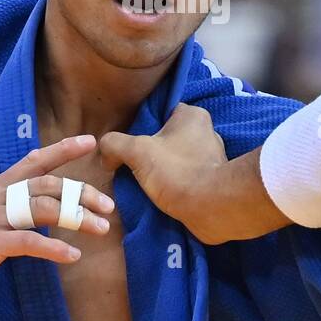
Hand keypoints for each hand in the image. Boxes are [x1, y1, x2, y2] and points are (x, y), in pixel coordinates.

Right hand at [0, 135, 114, 302]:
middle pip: (46, 185)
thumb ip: (12, 199)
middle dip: (81, 193)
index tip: (90, 141)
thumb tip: (40, 185)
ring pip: (42, 209)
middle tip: (109, 206)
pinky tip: (73, 255)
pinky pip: (27, 242)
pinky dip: (54, 248)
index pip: (34, 160)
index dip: (62, 149)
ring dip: (76, 218)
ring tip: (100, 229)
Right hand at [101, 104, 281, 243]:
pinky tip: (161, 194)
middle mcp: (207, 132)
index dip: (142, 126)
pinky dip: (175, 184)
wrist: (210, 208)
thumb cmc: (176, 171)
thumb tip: (105, 153)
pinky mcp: (214, 180)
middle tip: (133, 165)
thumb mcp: (136, 151)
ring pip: (177, 158)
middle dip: (151, 151)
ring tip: (145, 183)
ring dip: (163, 170)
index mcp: (193, 115)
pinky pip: (187, 177)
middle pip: (168, 137)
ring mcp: (213, 157)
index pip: (161, 112)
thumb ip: (115, 144)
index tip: (130, 143)